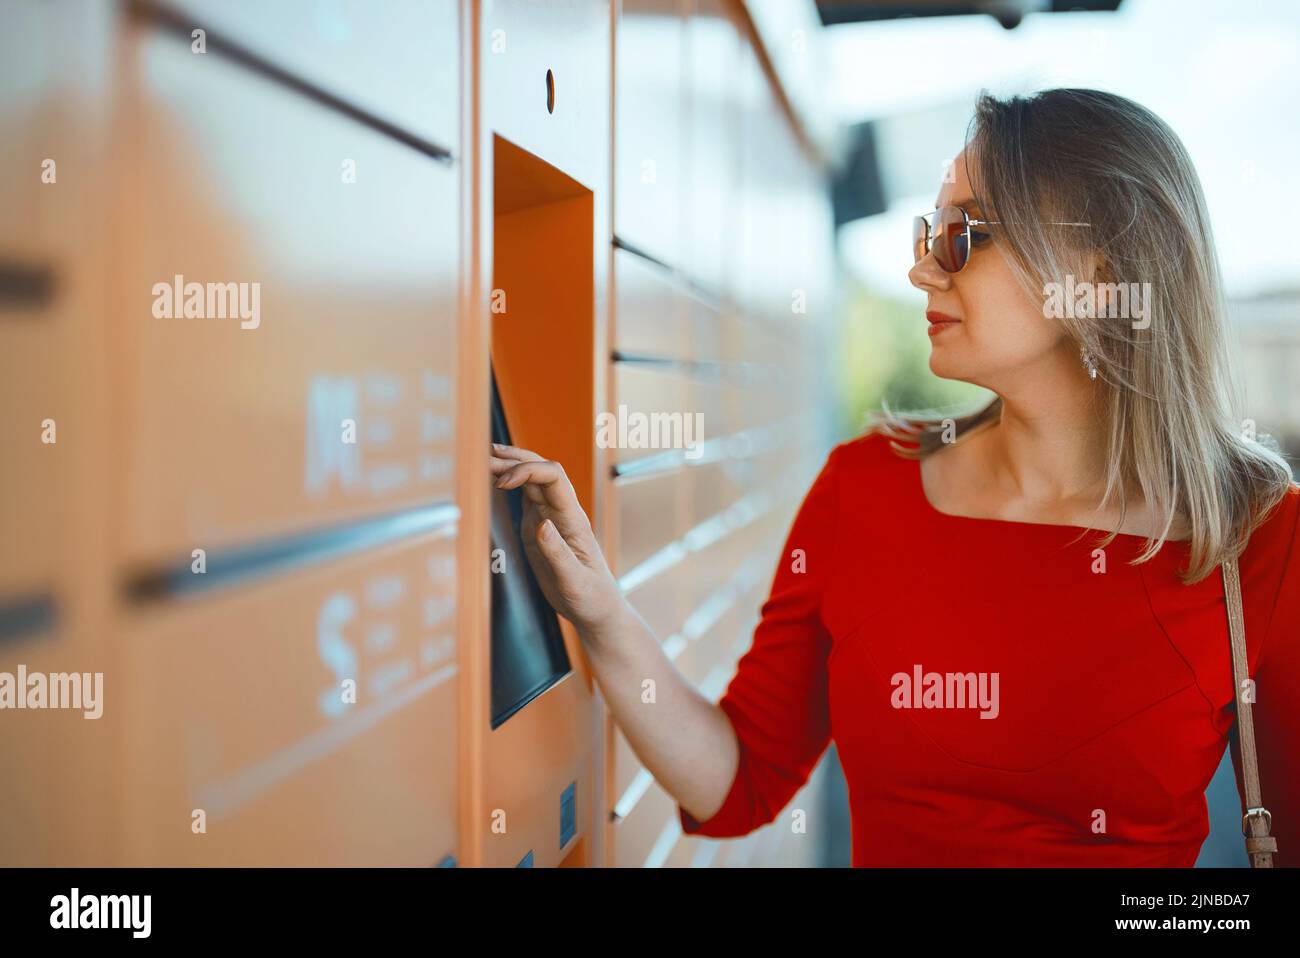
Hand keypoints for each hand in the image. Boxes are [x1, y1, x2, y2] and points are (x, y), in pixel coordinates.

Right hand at [489, 442, 625, 637]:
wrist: (597, 608)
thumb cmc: (590, 597)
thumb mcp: (574, 582)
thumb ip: (558, 554)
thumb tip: (542, 524)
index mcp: (573, 520)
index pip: (553, 477)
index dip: (527, 470)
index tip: (502, 483)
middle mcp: (562, 512)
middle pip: (540, 469)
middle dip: (513, 459)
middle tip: (482, 458)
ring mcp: (550, 517)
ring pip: (531, 480)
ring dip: (509, 467)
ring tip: (482, 460)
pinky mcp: (539, 526)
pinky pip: (524, 496)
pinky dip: (508, 484)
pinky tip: (492, 479)